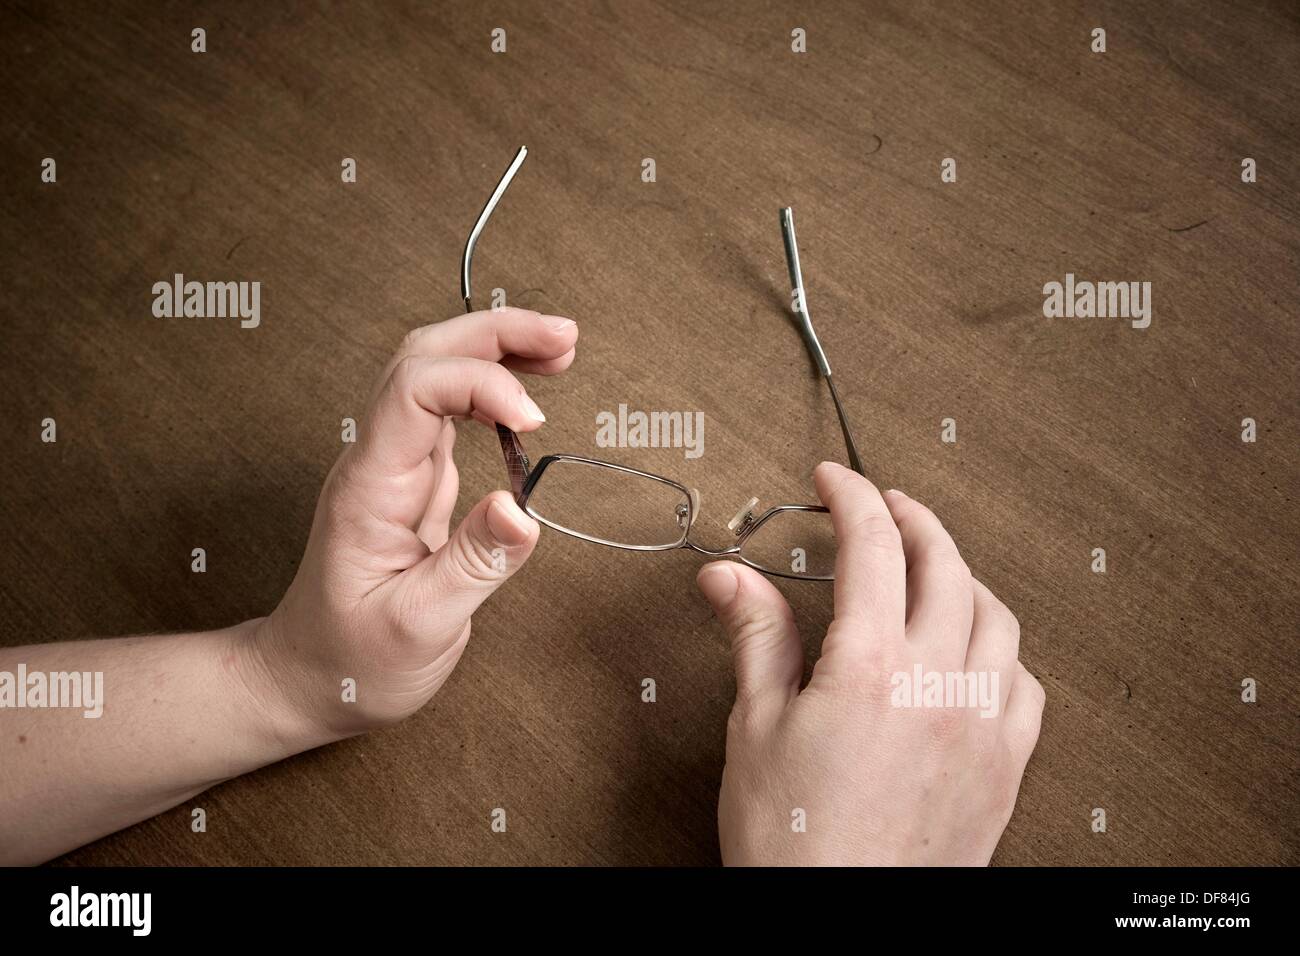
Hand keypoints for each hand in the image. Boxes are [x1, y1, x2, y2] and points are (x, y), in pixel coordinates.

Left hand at [247, 307, 578, 740]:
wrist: (306, 678)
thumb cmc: (353, 661)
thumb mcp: (419, 628)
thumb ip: (473, 566)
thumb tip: (522, 509)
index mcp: (371, 487)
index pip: (416, 390)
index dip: (481, 384)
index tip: (536, 421)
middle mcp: (378, 462)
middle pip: (424, 355)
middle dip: (495, 333)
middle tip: (565, 336)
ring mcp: (393, 466)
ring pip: (434, 371)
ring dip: (495, 348)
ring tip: (559, 347)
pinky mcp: (412, 480)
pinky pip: (446, 408)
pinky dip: (491, 385)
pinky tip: (527, 394)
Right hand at [697, 462, 1043, 864]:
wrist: (839, 925)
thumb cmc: (793, 843)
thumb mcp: (756, 728)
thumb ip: (756, 637)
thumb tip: (730, 576)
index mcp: (872, 668)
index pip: (872, 547)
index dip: (853, 497)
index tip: (835, 479)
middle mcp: (940, 685)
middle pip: (945, 564)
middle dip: (913, 518)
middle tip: (884, 503)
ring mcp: (982, 725)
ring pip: (997, 616)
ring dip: (962, 575)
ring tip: (931, 568)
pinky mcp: (1004, 767)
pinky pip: (1024, 682)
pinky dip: (1000, 648)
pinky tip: (975, 651)